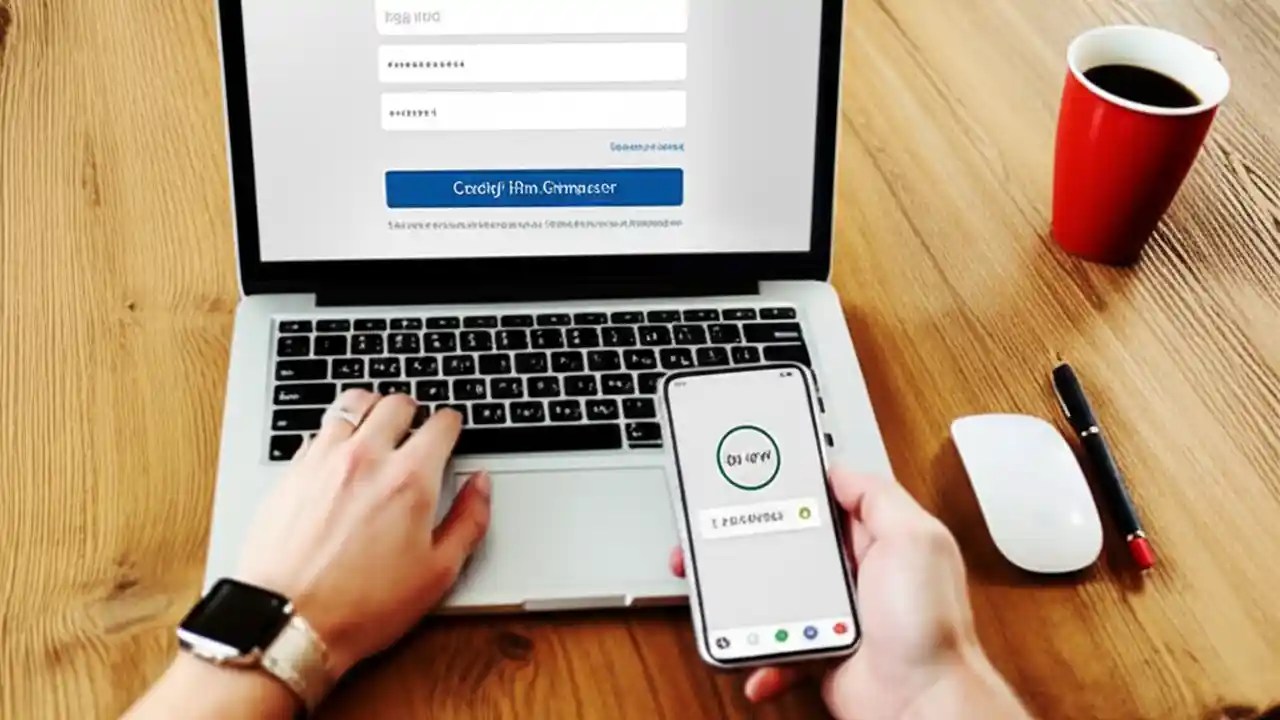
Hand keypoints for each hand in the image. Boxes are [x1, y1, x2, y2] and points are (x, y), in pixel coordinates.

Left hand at [235, 390, 491, 677]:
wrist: (287, 623)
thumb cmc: (362, 607)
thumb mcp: (438, 573)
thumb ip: (469, 520)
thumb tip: (480, 486)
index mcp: (410, 479)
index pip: (441, 423)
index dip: (453, 424)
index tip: (451, 431)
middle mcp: (367, 458)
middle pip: (396, 403)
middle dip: (413, 409)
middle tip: (416, 425)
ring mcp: (324, 461)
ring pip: (352, 404)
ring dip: (372, 409)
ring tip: (377, 425)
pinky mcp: (291, 472)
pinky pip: (318, 431)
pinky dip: (336, 432)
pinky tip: (339, 451)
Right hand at [670, 469, 1025, 719]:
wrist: (922, 702)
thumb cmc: (929, 627)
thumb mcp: (916, 539)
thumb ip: (879, 497)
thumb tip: (841, 470)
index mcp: (875, 539)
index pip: (824, 500)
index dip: (790, 488)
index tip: (753, 480)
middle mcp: (853, 573)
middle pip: (789, 544)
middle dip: (752, 541)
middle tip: (718, 536)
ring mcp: (831, 613)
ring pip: (772, 594)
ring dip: (745, 598)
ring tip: (721, 595)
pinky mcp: (815, 649)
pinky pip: (774, 644)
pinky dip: (760, 652)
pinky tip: (757, 652)